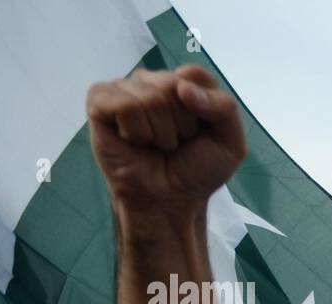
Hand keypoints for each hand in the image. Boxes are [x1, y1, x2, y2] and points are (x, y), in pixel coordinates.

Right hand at [86, 65, 245, 221]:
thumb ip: (224, 107)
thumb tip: (182, 87)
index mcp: (183, 85)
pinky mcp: (100, 101)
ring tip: (155, 145)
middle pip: (172, 84)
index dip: (203, 109)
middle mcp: (152, 82)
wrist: (169, 200)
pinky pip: (124, 105)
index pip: (195, 74)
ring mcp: (124, 89)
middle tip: (174, 143)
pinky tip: (133, 141)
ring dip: (160, 133)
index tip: (198, 132)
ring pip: (150, 97)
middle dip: (182, 124)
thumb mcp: (230, 143)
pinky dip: (136, 132)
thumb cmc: (196, 171)